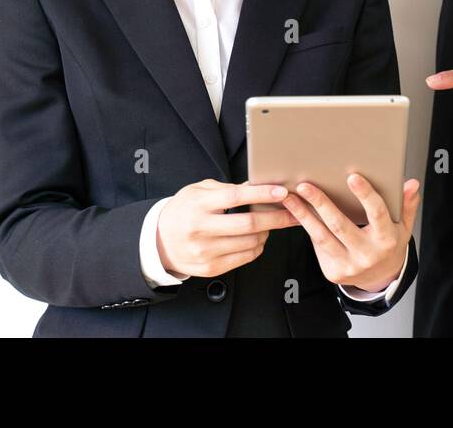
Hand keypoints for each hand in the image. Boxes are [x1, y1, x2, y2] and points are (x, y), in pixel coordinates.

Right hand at [156, 179, 299, 277]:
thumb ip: (226, 188)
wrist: (159, 241)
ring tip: (271, 223)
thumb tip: (256, 186)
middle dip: (276, 217)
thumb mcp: (198, 191)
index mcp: (198, 205)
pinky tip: (258, 238)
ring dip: (268, 232)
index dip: (262, 194)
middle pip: (248, 224)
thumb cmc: (183, 210)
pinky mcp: (211, 268)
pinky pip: (245, 258)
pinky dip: (258, 247)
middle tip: (293, 212)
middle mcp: (201, 229)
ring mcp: (206, 251)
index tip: (282, 192)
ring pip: (250, 243)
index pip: (236, 197)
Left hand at [282, 174, 420, 292]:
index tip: (352, 177)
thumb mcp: (403, 226)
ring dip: (303, 215)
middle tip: (306, 186)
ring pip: (321, 237)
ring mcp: (348, 266)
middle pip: (340, 225)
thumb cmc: (389, 245)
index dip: (366, 195)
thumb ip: (407, 205)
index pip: (377, 214)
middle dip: (321, 204)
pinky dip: (306, 227)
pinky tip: (296, 211)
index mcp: (386, 240)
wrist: (380, 278)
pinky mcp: (333, 272)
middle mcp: (367, 254)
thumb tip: (411, 183)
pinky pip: (317, 246)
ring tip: (290, 197)